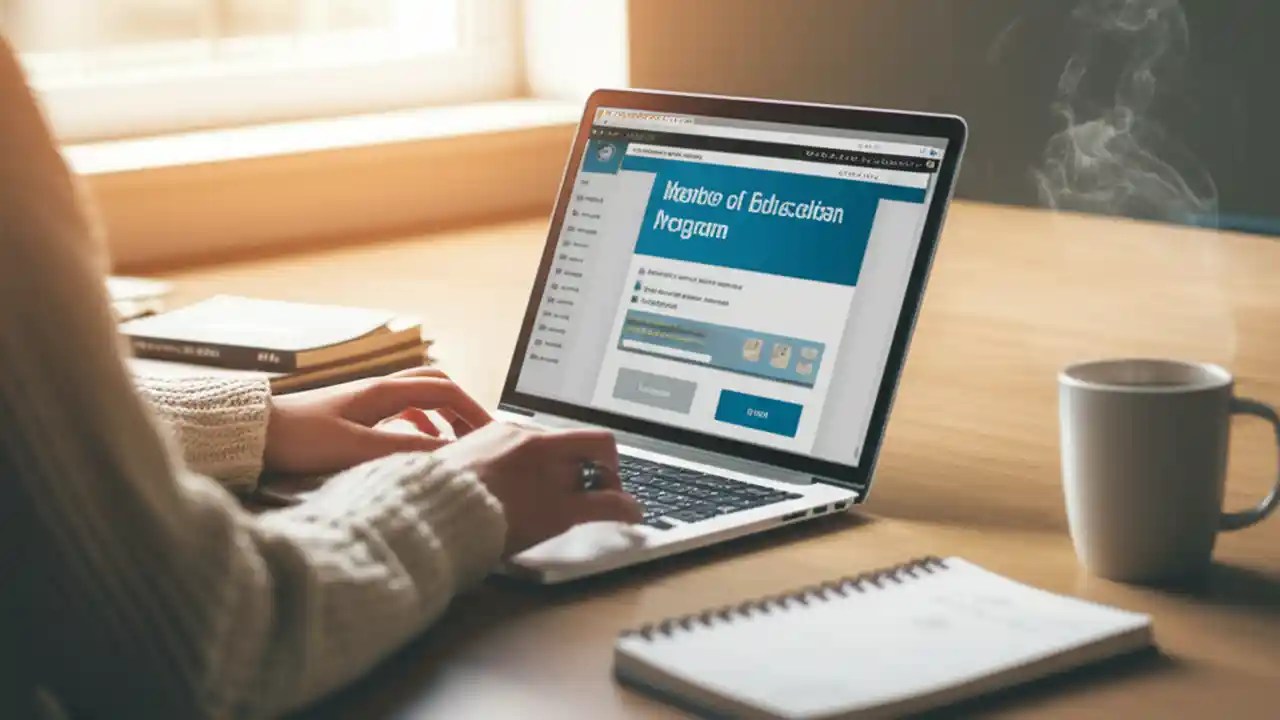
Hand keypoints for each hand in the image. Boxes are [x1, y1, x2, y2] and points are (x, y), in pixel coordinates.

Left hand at [264, 367, 491, 474]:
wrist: (254, 434)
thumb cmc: (301, 439)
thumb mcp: (358, 449)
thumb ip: (406, 451)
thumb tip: (452, 455)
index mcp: (384, 392)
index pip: (445, 389)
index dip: (473, 409)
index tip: (491, 434)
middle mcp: (378, 390)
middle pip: (435, 386)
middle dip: (463, 407)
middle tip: (480, 434)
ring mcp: (365, 401)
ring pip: (418, 399)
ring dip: (443, 417)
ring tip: (457, 444)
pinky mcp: (352, 415)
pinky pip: (399, 413)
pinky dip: (419, 427)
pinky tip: (417, 447)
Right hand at [432, 423, 643, 555]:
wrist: (429, 514)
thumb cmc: (431, 497)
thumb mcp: (452, 464)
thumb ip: (475, 463)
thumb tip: (479, 474)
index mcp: (506, 432)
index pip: (552, 438)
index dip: (566, 456)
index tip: (569, 468)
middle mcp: (534, 444)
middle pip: (588, 440)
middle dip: (603, 459)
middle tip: (604, 479)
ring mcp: (548, 474)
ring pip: (601, 465)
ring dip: (613, 482)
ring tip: (618, 498)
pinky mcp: (558, 508)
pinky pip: (607, 502)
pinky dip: (626, 507)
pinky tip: (633, 516)